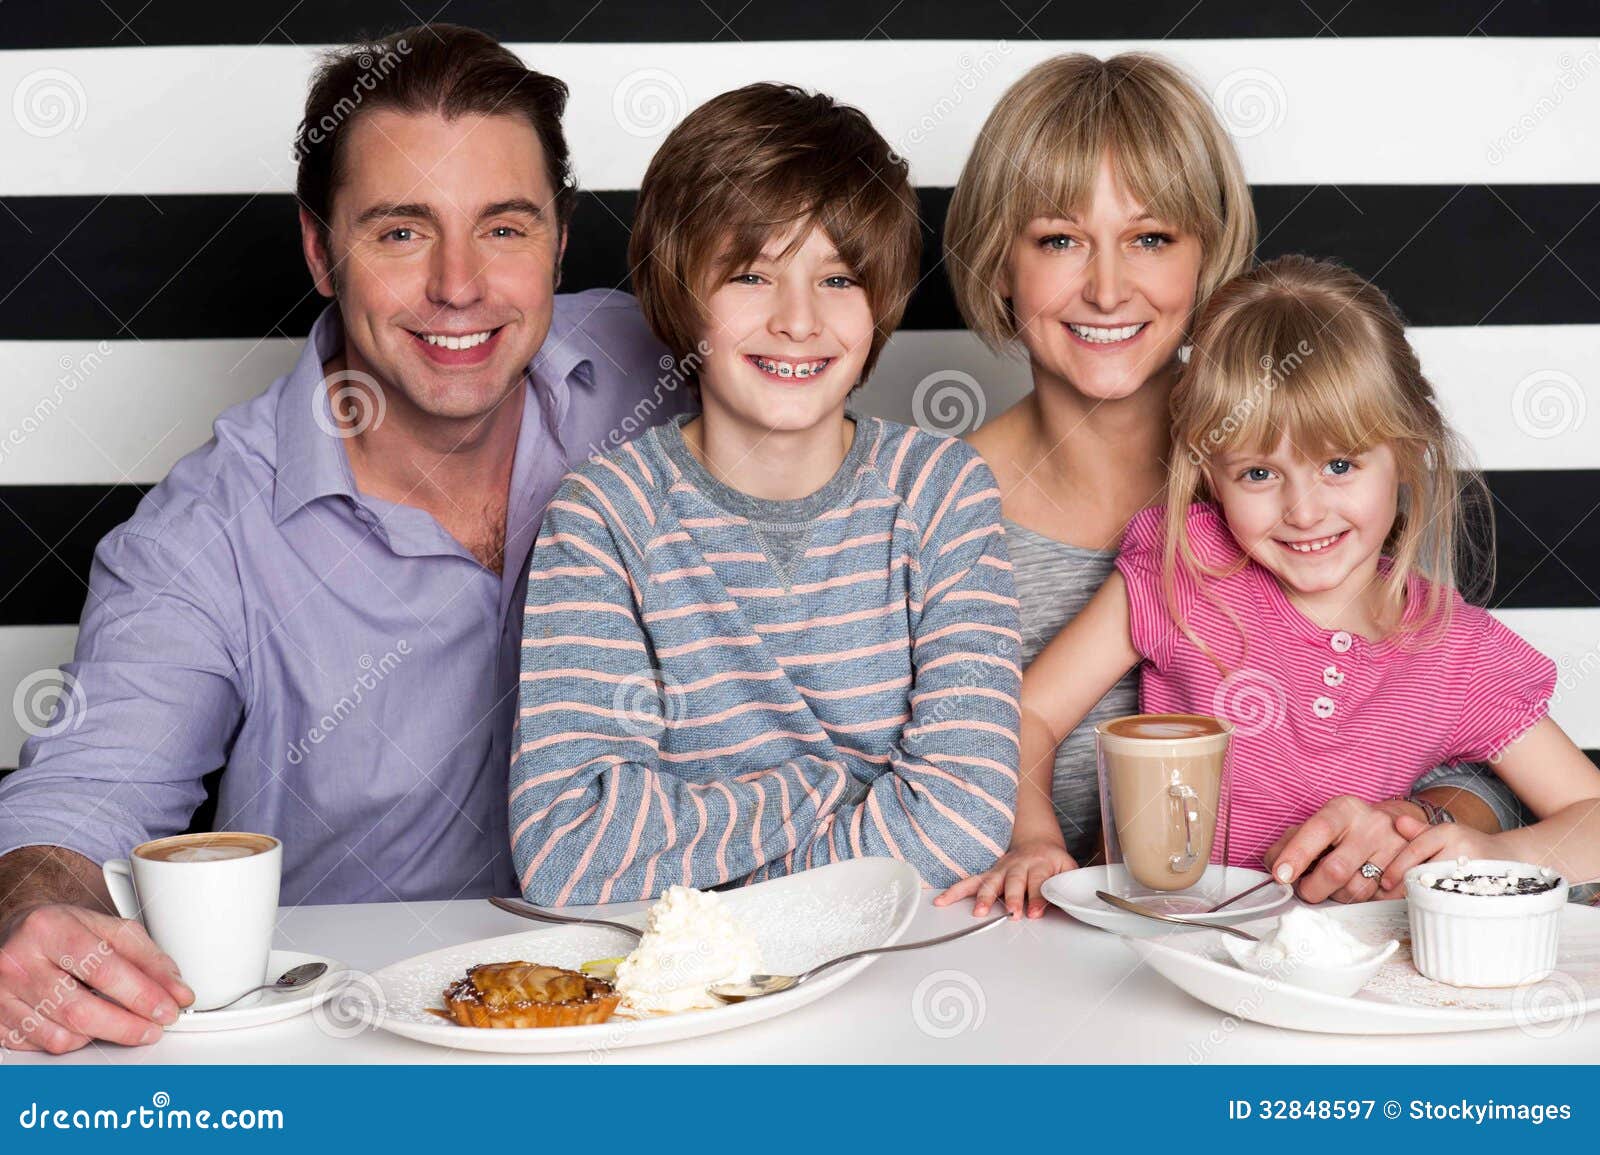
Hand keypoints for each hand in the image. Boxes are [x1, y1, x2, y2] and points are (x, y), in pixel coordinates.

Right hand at [0, 903, 192, 1053]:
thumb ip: (146, 957)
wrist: (10, 935)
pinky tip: (82, 1024)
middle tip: (153, 1029)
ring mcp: (1, 995)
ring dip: (100, 1035)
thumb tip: (177, 990)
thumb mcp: (106, 928)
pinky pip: (41, 1047)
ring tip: (117, 1021)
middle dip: (127, 1026)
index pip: (104, 968)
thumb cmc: (60, 930)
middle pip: (80, 1011)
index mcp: (49, 928)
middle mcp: (18, 962)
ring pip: (61, 1036)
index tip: (168, 1008)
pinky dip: (70, 1040)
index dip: (141, 994)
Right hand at [934, 838, 1077, 919]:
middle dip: (1012, 898)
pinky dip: (956, 891)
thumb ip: (1069, 885)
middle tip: (1013, 913)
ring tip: (978, 911)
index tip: (1035, 913)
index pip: (1038, 882)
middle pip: (1013, 882)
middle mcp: (1018, 866)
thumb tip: (1073, 904)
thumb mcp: (1068, 868)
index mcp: (1040, 864)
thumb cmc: (1052, 860)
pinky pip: (970, 882)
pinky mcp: (989, 874)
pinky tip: (942, 901)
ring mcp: (1001, 869)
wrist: (1037, 842)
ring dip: (984, 897)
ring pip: (990, 882)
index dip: (1037, 898)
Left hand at [1262, 795, 1419, 903]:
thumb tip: (1273, 866)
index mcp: (1343, 809)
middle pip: (1335, 870)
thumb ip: (1289, 842)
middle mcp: (1371, 825)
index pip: (1318, 830)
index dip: (1296, 854)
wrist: (1393, 825)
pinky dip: (1361, 899)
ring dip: (1336, 896)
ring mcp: (1394, 847)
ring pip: (1356, 890)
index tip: (1281, 875)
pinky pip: (1377, 899)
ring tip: (1334, 885)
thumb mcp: (1317, 825)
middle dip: (1312, 888)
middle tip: (1305, 889)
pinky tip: (1359, 884)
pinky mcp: (1409, 870)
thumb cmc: (1345, 829)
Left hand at [1378, 814, 1498, 893]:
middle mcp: (1462, 848)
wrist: (1505, 855)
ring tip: (1408, 902)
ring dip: (1421, 897)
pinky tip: (1431, 907)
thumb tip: (1398, 822)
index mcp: (1448, 832)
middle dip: (1406, 886)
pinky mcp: (1485, 886)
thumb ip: (1418, 831)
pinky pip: (1456, 898)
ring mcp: (1475, 868)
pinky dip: (1441, 904)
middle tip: (1389, 897)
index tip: (1384, 883)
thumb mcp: (1443, 833)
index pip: (1415, 850)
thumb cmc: (1466, 844)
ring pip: (1440, 887)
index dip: (1397, 868)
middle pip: (1425, 871)